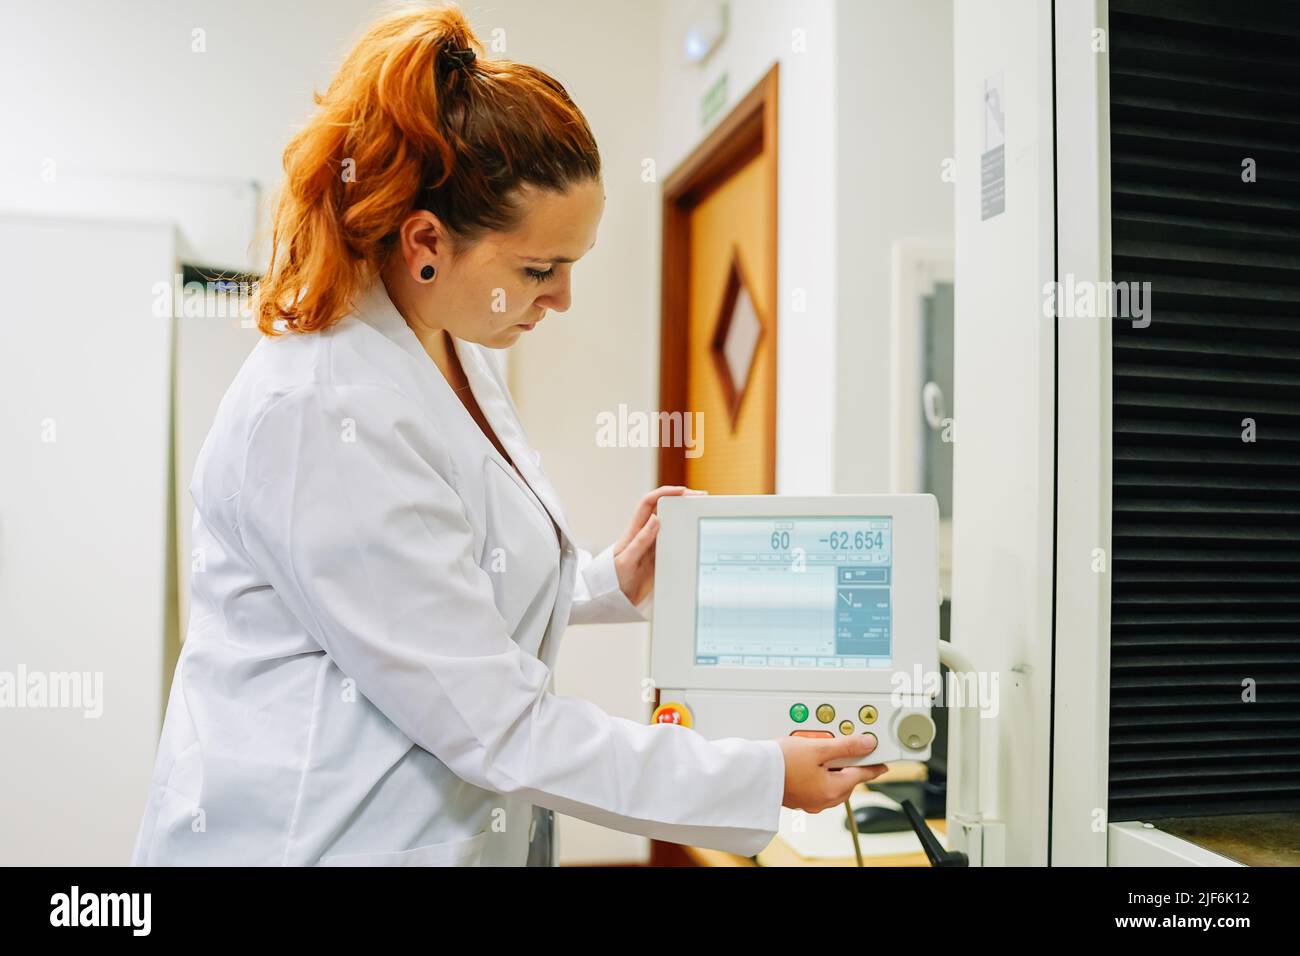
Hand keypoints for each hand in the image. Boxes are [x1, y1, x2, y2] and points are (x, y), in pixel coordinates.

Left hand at [612, 485, 706, 605]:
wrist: (614, 600)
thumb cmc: (613, 580)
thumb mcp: (626, 561)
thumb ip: (640, 541)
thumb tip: (655, 519)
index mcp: (634, 531)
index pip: (649, 503)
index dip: (665, 492)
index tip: (683, 491)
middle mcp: (644, 534)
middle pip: (663, 509)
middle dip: (680, 499)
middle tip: (699, 497)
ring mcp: (652, 545)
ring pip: (670, 523)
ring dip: (684, 515)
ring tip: (700, 510)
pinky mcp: (658, 557)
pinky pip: (673, 541)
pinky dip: (684, 534)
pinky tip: (694, 532)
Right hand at [776, 734, 889, 812]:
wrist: (752, 773)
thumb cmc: (781, 763)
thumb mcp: (818, 748)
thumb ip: (846, 746)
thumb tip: (867, 744)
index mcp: (832, 790)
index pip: (861, 774)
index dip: (873, 765)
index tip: (882, 763)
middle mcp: (822, 799)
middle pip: (846, 779)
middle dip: (847, 763)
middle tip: (844, 746)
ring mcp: (809, 800)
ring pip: (830, 782)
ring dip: (831, 767)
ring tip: (819, 748)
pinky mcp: (797, 796)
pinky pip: (816, 783)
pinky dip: (817, 772)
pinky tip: (806, 759)